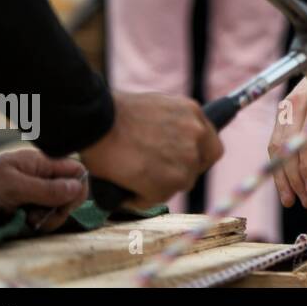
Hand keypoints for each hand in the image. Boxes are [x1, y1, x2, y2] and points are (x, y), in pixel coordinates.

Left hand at [0, 149, 87, 231]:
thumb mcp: (15, 188)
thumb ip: (48, 189)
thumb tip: (79, 188)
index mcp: (41, 163)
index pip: (77, 172)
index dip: (77, 190)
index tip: (62, 206)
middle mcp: (40, 174)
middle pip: (69, 191)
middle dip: (61, 208)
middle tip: (40, 218)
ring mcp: (30, 188)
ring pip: (56, 203)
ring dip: (48, 216)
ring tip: (29, 221)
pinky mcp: (21, 202)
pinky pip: (41, 211)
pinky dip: (38, 220)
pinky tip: (24, 222)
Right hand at [79, 91, 221, 208]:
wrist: (96, 121)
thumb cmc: (115, 113)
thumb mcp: (158, 107)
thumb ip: (173, 125)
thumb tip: (171, 142)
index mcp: (194, 114)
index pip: (210, 146)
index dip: (197, 157)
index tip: (182, 162)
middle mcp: (196, 136)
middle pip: (197, 167)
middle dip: (179, 172)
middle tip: (156, 173)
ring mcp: (186, 160)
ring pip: (178, 184)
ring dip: (158, 186)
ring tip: (132, 178)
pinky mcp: (169, 182)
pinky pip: (156, 198)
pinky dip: (140, 198)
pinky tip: (124, 189)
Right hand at [270, 49, 306, 209]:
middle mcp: (296, 102)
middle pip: (287, 146)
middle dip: (294, 177)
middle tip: (305, 201)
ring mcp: (286, 109)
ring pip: (276, 148)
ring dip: (283, 176)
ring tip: (294, 200)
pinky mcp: (283, 116)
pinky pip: (276, 145)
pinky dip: (280, 167)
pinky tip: (288, 186)